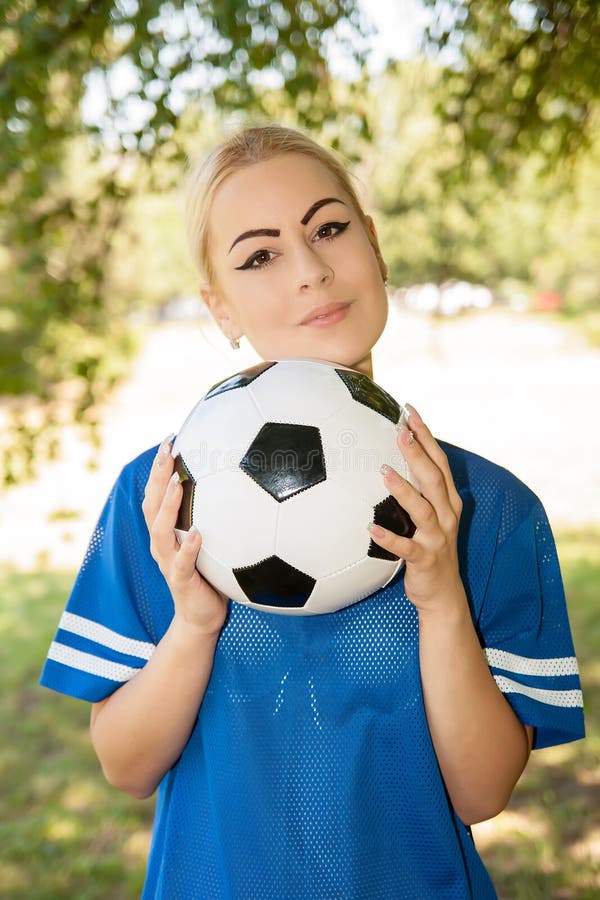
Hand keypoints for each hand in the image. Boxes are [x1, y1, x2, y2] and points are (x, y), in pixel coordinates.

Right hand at [142, 436, 227, 635]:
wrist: (202, 618)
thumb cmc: (213, 575)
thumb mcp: (215, 541)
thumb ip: (218, 515)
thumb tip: (246, 482)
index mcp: (169, 530)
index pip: (158, 493)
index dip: (160, 467)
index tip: (170, 437)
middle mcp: (163, 543)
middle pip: (151, 504)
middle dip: (157, 476)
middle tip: (167, 449)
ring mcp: (168, 562)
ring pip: (159, 532)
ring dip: (167, 506)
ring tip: (177, 484)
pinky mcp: (180, 582)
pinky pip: (181, 564)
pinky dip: (188, 548)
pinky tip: (197, 533)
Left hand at [368, 406, 464, 614]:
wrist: (444, 596)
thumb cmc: (429, 550)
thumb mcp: (428, 517)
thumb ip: (416, 491)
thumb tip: (387, 460)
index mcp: (448, 501)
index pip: (439, 462)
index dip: (426, 436)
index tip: (410, 411)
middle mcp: (447, 516)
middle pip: (434, 479)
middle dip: (418, 453)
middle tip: (400, 431)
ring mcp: (437, 539)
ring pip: (423, 510)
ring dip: (404, 490)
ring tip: (384, 471)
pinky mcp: (425, 561)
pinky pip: (406, 548)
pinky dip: (390, 538)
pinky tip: (371, 529)